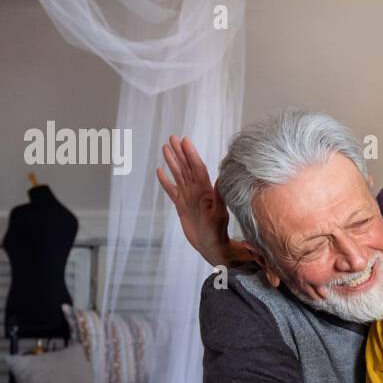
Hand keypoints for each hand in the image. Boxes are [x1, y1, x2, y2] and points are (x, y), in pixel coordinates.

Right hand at [157, 136, 242, 267]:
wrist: (210, 245)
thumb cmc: (217, 230)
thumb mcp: (220, 213)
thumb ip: (219, 195)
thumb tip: (222, 178)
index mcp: (205, 190)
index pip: (196, 167)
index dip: (191, 154)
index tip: (185, 140)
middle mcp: (196, 190)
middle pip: (186, 167)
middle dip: (179, 152)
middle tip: (172, 137)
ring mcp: (188, 197)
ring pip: (178, 175)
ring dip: (172, 162)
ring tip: (165, 148)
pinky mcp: (181, 205)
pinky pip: (171, 190)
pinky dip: (165, 181)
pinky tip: (159, 171)